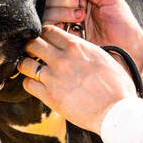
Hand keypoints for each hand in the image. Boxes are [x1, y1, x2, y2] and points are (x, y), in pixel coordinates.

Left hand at [18, 25, 136, 133]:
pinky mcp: (49, 96)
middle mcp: (62, 59)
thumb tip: (79, 48)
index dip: (45, 34)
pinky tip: (36, 84)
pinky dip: (29, 82)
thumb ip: (86, 51)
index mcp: (77, 47)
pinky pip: (28, 84)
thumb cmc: (117, 87)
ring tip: (31, 67)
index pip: (49, 31)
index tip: (45, 39)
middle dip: (31, 46)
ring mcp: (53, 77)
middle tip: (33, 51)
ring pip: (25, 63)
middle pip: (33, 43)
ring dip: (26, 64)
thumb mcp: (104, 58)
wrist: (115, 111)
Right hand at [42, 0, 142, 65]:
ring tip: (80, 19)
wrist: (129, 50)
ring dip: (63, 12)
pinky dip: (57, 26)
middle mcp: (71, 11)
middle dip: (65, 0)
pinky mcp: (64, 41)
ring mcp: (67, 26)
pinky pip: (48, 31)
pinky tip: (71, 29)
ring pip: (48, 12)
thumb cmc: (124, 27)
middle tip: (82, 7)